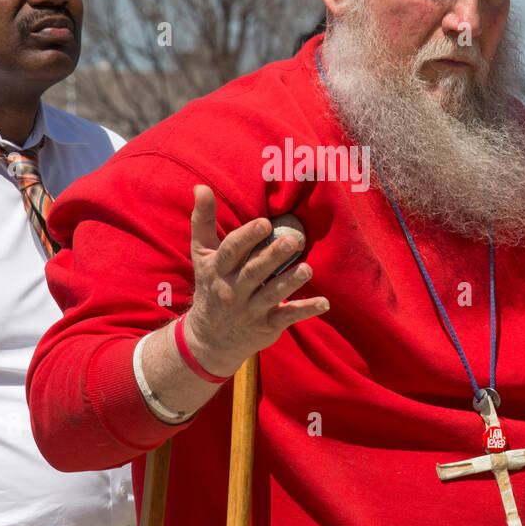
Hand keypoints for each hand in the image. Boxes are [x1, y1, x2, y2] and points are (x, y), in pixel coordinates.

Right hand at [181, 185, 327, 374]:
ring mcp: (250, 310)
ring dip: (290, 282)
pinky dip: (305, 310)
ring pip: (272, 295)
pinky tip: (324, 303)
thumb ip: (203, 220)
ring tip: (308, 269)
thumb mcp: (202, 254)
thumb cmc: (211, 284)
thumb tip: (200, 186)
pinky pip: (287, 317)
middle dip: (272, 257)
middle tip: (293, 241)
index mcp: (218, 269)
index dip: (247, 238)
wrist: (209, 338)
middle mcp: (233, 290)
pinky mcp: (267, 326)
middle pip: (254, 272)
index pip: (231, 251)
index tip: (264, 224)